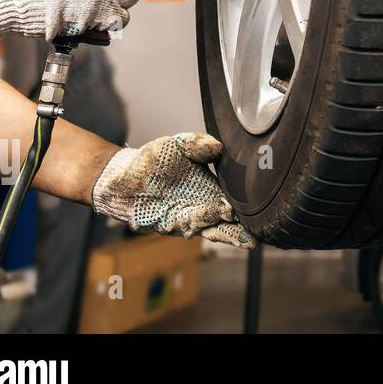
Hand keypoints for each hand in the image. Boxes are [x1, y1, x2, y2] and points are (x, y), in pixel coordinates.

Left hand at [90, 133, 254, 248]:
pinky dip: (203, 228)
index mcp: (209, 188)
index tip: (261, 207)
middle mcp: (202, 206)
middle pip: (226, 221)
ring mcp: (186, 218)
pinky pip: (190, 228)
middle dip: (241, 228)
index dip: (246, 205)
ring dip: (228, 234)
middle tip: (258, 233)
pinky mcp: (170, 225)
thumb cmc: (152, 161)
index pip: (233, 200)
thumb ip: (199, 144)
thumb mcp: (178, 145)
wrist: (120, 177)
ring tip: (245, 239)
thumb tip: (219, 147)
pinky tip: (216, 229)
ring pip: (212, 229)